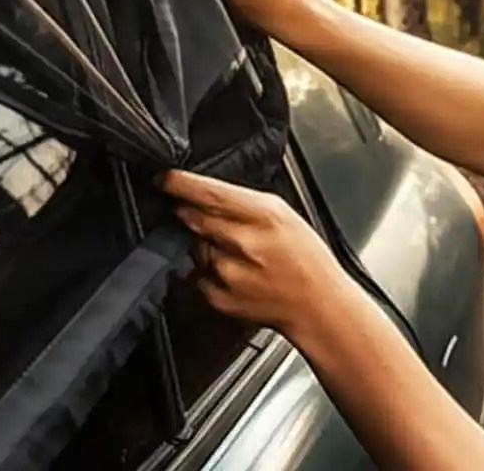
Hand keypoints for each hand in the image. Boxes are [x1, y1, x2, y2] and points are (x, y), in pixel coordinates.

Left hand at [159, 169, 347, 336]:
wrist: (318, 306)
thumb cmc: (305, 259)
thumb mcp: (283, 215)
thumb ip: (243, 202)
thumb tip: (204, 191)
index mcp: (264, 216)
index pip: (210, 193)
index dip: (180, 184)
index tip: (164, 178)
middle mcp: (244, 244)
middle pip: (194, 218)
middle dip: (190, 213)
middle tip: (202, 215)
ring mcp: (230, 273)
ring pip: (196, 246)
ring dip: (205, 244)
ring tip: (236, 251)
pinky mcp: (220, 296)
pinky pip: (199, 273)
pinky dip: (209, 270)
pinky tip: (236, 272)